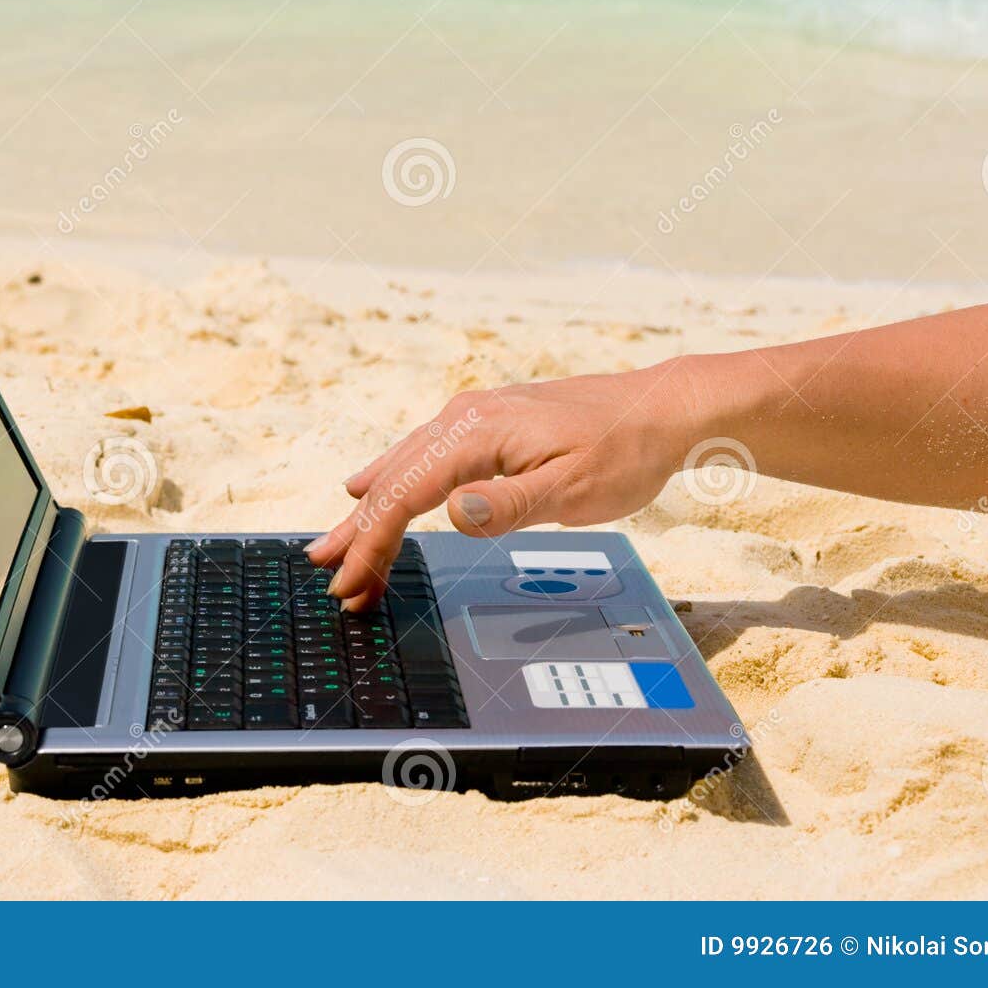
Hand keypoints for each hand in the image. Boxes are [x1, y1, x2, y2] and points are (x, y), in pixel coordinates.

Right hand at [305, 361, 702, 609]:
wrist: (662, 407)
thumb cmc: (625, 448)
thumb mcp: (574, 488)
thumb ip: (509, 504)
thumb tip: (450, 513)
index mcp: (478, 432)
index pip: (406, 494)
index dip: (373, 541)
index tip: (350, 581)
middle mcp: (464, 416)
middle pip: (392, 479)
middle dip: (357, 531)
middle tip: (325, 572)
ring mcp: (472, 416)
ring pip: (401, 465)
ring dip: (369, 510)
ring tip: (337, 545)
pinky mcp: (484, 422)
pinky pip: (420, 455)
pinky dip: (391, 483)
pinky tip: (370, 488)